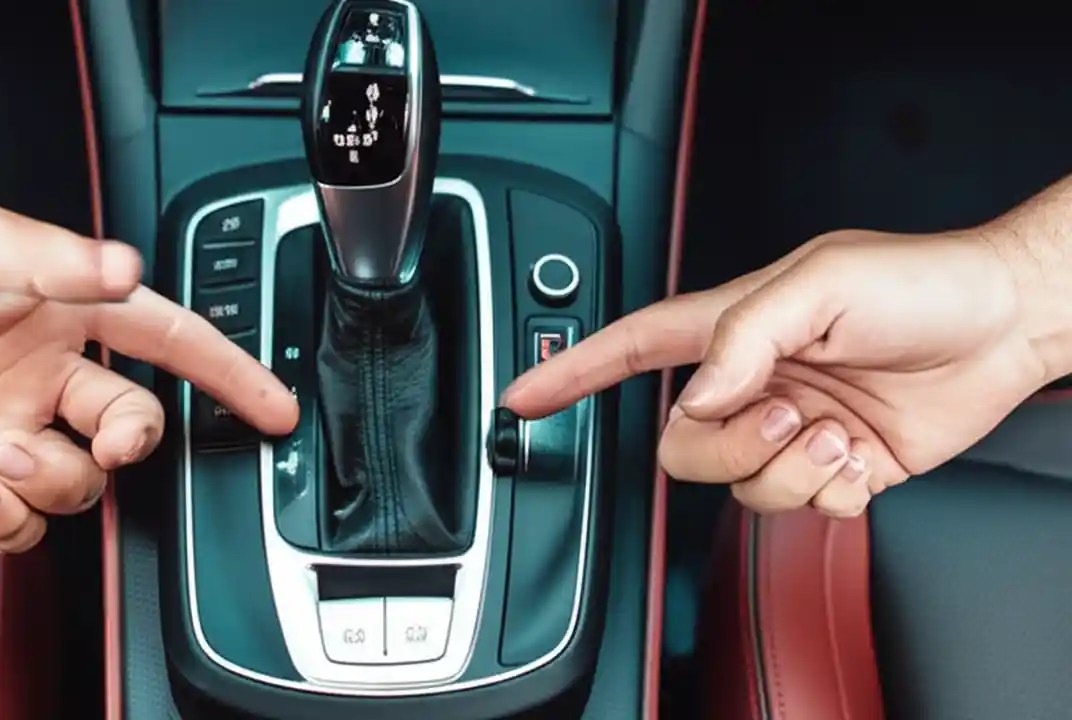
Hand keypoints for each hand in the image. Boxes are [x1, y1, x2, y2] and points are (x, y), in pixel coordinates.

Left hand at [0, 186, 297, 550]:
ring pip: (80, 483)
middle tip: (106, 439)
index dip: (229, 371)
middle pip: (134, 425)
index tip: (272, 406)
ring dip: (49, 481)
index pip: (168, 338)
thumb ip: (46, 257)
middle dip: (132, 441)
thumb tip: (123, 268)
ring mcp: (5, 427)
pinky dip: (1, 520)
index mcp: (57, 309)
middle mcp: (43, 372)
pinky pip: (15, 523)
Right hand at [502, 227, 1056, 517]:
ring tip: (837, 435)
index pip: (627, 350)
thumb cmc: (919, 283)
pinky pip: (797, 510)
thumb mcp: (822, 280)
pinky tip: (858, 457)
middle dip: (729, 446)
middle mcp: (750, 383)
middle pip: (680, 445)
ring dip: (790, 471)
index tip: (522, 396)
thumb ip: (745, 335)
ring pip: (736, 486)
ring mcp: (787, 430)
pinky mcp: (829, 469)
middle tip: (787, 416)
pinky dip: (830, 496)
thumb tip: (701, 394)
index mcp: (730, 329)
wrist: (1004, 325)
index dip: (568, 373)